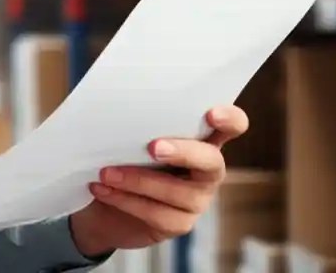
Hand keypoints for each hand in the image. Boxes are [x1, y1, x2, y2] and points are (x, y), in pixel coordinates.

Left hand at [69, 105, 250, 257]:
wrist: (104, 206)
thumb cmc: (123, 160)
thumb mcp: (130, 139)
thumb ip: (139, 126)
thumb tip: (119, 112)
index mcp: (202, 139)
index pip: (232, 126)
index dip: (229, 119)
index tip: (211, 114)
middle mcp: (207, 170)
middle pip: (211, 161)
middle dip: (183, 152)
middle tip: (153, 147)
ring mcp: (198, 199)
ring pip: (178, 192)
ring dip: (138, 180)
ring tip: (106, 173)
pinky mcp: (180, 223)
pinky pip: (157, 214)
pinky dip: (125, 200)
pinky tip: (102, 190)